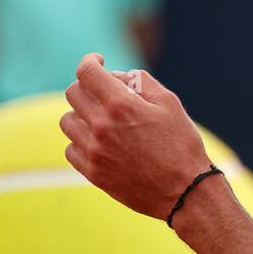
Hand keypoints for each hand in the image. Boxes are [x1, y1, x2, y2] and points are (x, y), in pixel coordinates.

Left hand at [61, 52, 212, 219]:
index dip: (90, 61)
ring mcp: (94, 151)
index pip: (86, 73)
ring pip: (67, 121)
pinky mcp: (93, 173)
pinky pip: (71, 149)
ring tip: (102, 120)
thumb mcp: (170, 103)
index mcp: (121, 105)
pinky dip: (80, 141)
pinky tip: (99, 142)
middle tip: (105, 93)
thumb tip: (117, 76)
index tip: (98, 62)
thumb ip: (141, 81)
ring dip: (81, 114)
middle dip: (88, 86)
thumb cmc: (182, 145)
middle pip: (73, 93)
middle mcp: (101, 127)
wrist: (185, 192)